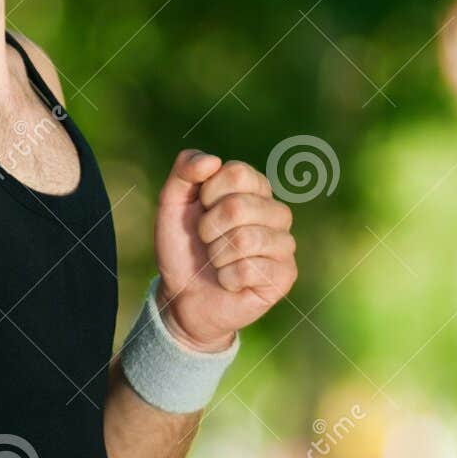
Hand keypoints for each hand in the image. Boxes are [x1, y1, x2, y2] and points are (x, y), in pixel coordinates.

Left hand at [153, 150, 297, 349]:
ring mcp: (284, 244)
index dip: (209, 194)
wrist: (183, 297)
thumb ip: (185, 171)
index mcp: (255, 188)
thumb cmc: (183, 248)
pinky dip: (227, 278)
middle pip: (239, 206)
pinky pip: (251, 269)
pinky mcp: (285, 275)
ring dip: (217, 255)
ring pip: (245, 239)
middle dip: (209, 228)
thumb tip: (213, 160)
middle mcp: (276, 213)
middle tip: (207, 242)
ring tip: (218, 262)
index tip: (202, 211)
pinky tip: (229, 282)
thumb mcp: (171, 204)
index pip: (237, 172)